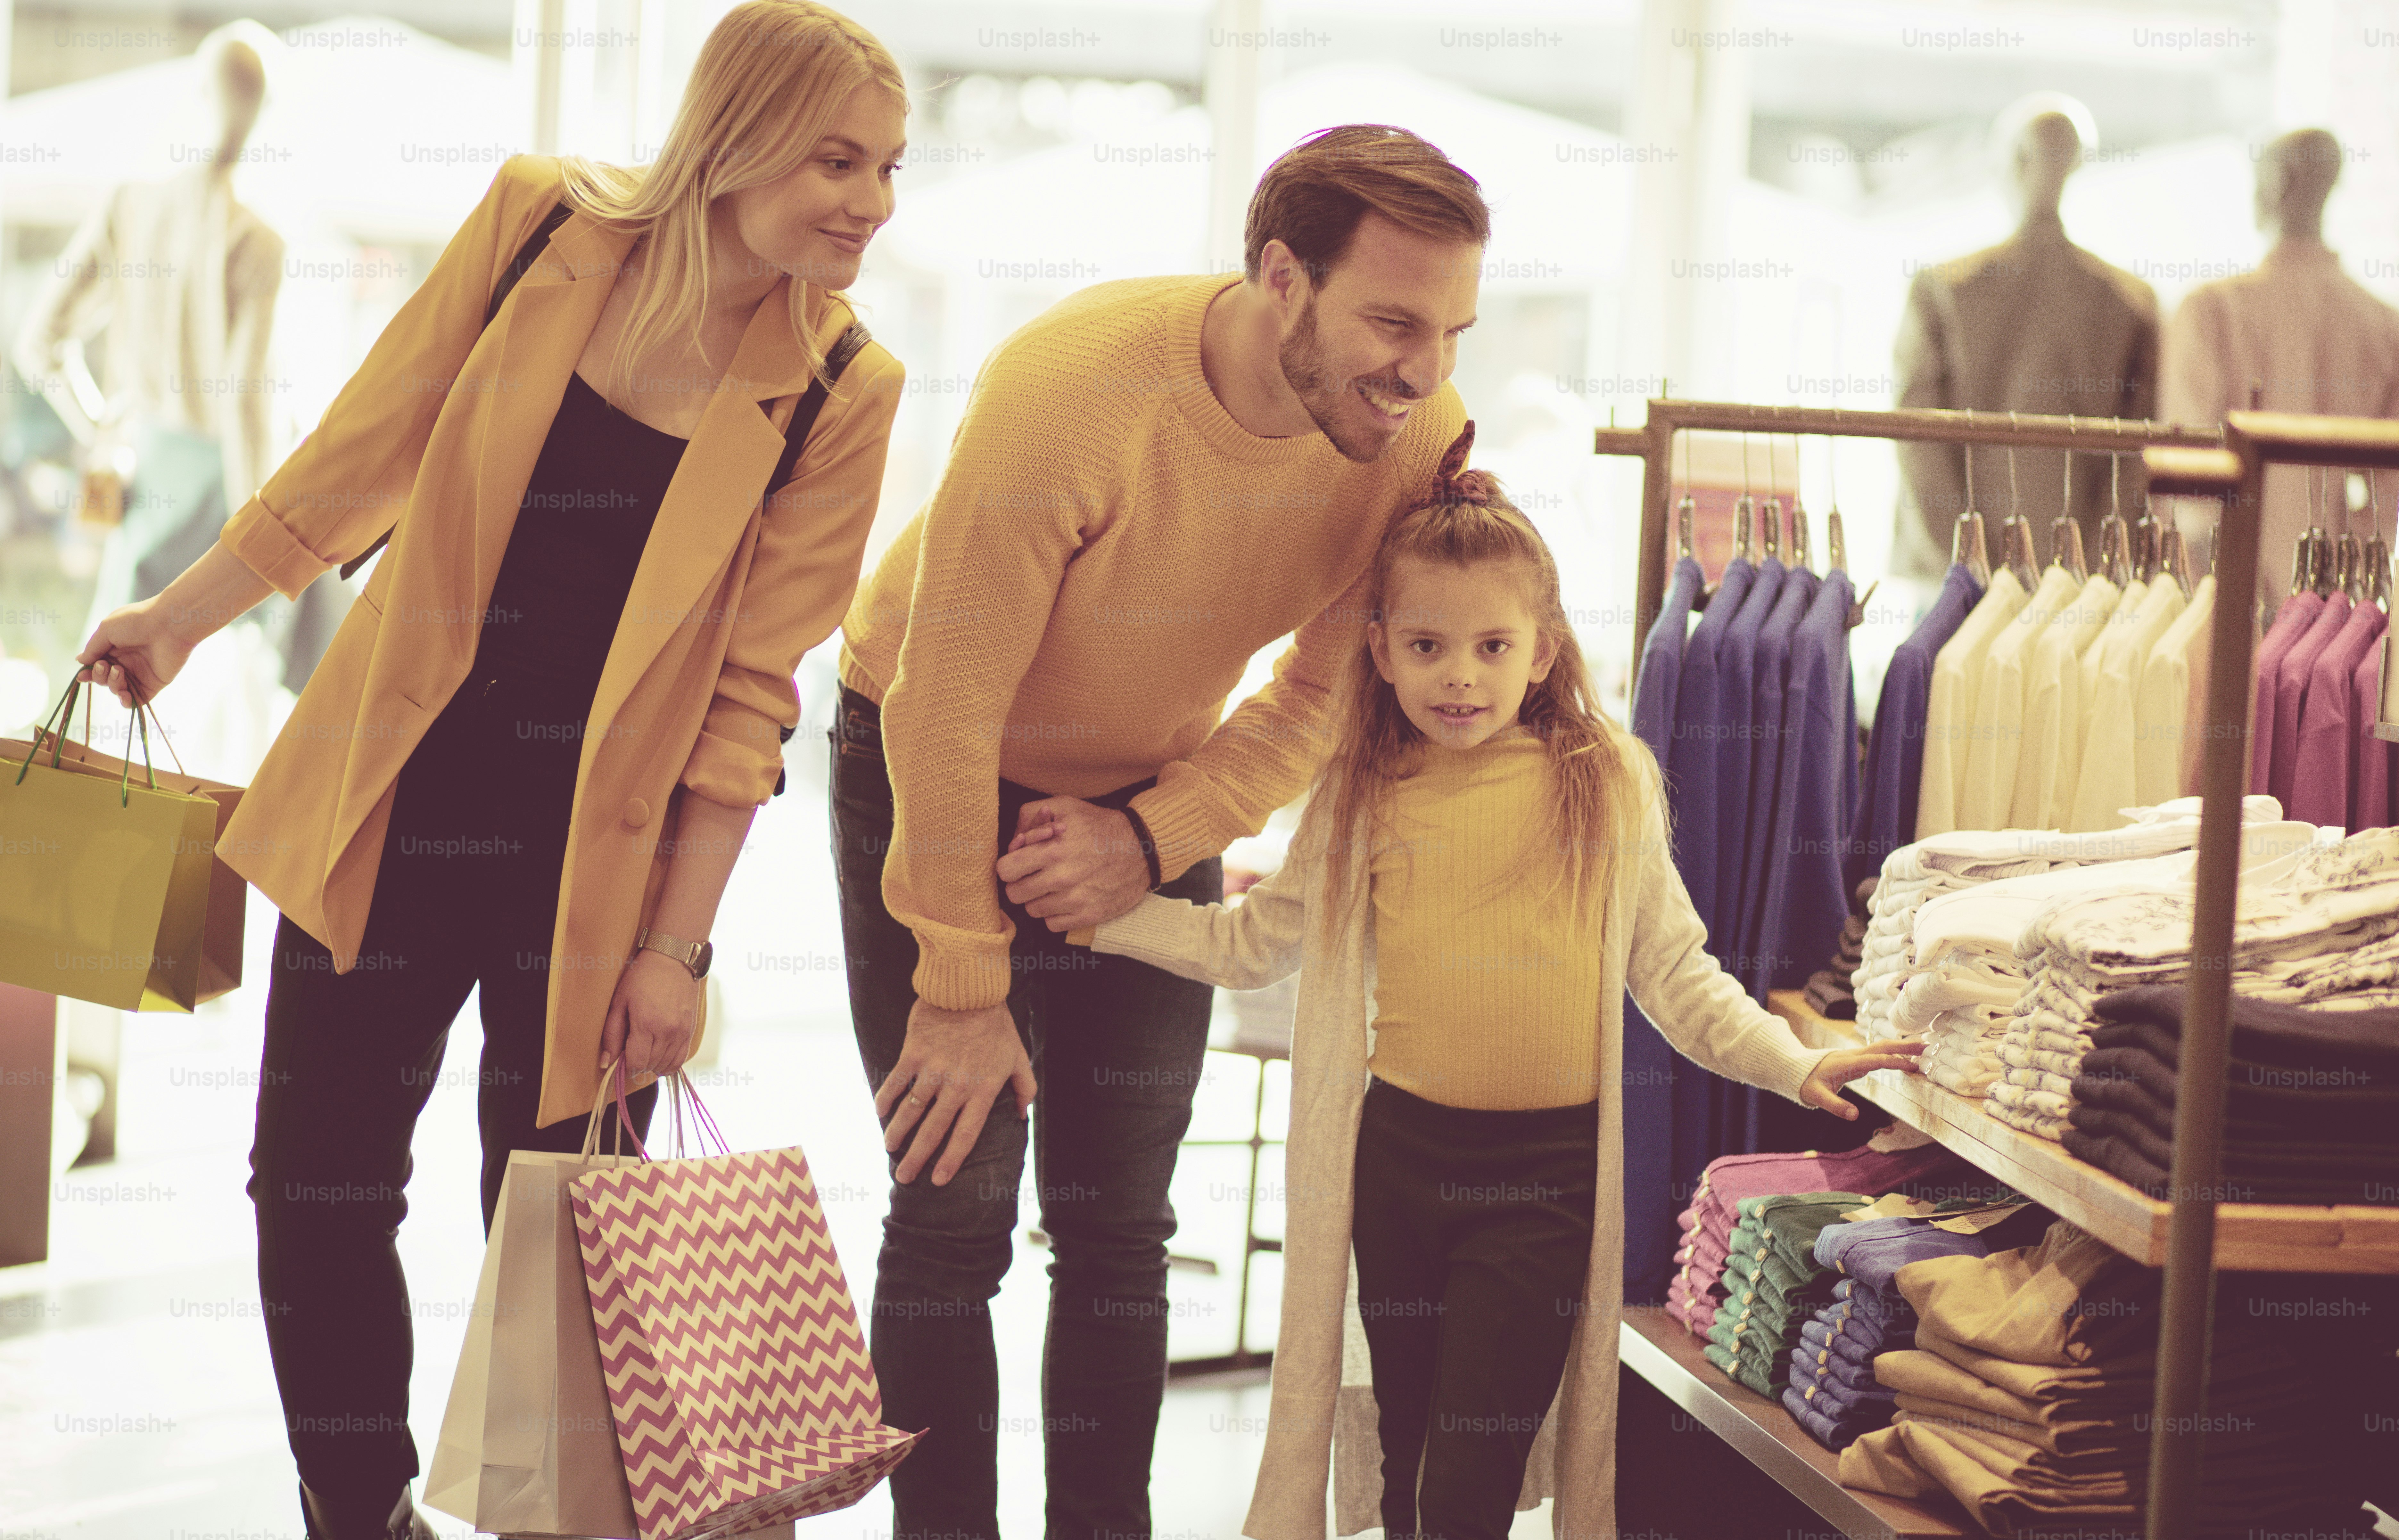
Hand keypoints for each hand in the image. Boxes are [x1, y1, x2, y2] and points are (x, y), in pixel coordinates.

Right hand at [75, 598, 197, 709]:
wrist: (168, 625)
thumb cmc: (137, 621)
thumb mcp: (107, 629)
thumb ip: (93, 648)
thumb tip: (80, 660)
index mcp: (114, 648)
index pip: (97, 665)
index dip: (88, 672)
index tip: (82, 676)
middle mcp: (126, 662)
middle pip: (104, 679)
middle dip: (99, 676)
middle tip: (104, 666)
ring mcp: (139, 674)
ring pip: (117, 689)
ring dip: (112, 684)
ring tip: (119, 670)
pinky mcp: (153, 684)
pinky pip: (136, 700)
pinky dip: (127, 701)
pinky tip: (124, 695)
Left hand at [599, 950, 699, 1079]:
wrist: (673, 959)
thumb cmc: (642, 976)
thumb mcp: (620, 1001)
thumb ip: (612, 1034)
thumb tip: (605, 1062)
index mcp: (646, 1024)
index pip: (637, 1062)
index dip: (627, 1065)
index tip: (623, 1057)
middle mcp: (667, 1031)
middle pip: (651, 1065)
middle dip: (639, 1064)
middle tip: (633, 1051)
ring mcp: (682, 1032)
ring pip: (667, 1065)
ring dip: (654, 1065)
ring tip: (646, 1053)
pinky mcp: (691, 1030)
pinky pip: (682, 1058)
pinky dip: (670, 1063)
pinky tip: (661, 1055)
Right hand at [874, 996, 1036, 1185]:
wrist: (970, 989)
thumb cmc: (996, 1024)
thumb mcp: (1018, 1056)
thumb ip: (1024, 1087)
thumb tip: (1022, 1113)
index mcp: (982, 1090)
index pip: (965, 1134)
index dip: (951, 1160)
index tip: (938, 1180)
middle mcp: (956, 1085)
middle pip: (934, 1130)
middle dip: (918, 1157)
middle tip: (904, 1178)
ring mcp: (933, 1069)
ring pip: (911, 1109)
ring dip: (898, 1132)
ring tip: (889, 1148)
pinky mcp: (914, 1052)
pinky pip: (896, 1080)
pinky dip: (886, 1097)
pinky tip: (879, 1111)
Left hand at [994, 797, 1150, 931]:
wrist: (1142, 848)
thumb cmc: (1100, 826)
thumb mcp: (1066, 806)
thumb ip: (1031, 817)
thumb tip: (1014, 841)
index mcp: (1052, 849)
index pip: (1006, 870)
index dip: (1010, 865)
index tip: (1019, 863)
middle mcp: (1061, 877)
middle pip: (1015, 893)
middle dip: (1021, 883)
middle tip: (1035, 875)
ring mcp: (1075, 900)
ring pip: (1033, 910)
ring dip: (1039, 899)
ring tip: (1054, 885)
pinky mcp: (1088, 916)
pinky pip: (1053, 924)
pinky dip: (1055, 914)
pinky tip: (1066, 899)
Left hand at [1798, 1038, 1925, 1119]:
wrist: (1799, 1070)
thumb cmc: (1808, 1084)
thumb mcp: (1817, 1097)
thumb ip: (1835, 1106)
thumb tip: (1854, 1116)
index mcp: (1847, 1063)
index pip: (1875, 1060)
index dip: (1895, 1062)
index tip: (1913, 1065)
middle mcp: (1853, 1055)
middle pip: (1882, 1047)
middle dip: (1903, 1046)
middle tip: (1926, 1046)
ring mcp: (1856, 1055)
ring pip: (1881, 1047)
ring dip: (1900, 1046)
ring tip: (1921, 1048)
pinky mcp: (1857, 1058)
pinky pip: (1878, 1052)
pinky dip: (1892, 1052)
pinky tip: (1904, 1056)